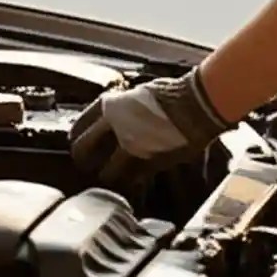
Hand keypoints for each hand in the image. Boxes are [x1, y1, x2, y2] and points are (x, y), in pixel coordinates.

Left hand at [69, 66, 234, 190]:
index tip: (78, 142)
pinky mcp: (149, 163)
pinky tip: (134, 181)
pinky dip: (131, 183)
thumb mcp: (141, 94)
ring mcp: (130, 147)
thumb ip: (125, 108)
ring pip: (106, 173)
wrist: (199, 104)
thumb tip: (118, 118)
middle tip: (90, 165)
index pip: (79, 126)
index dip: (77, 137)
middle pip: (82, 152)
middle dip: (84, 161)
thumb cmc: (176, 93)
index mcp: (111, 106)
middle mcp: (115, 127)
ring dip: (108, 177)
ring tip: (113, 178)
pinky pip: (132, 180)